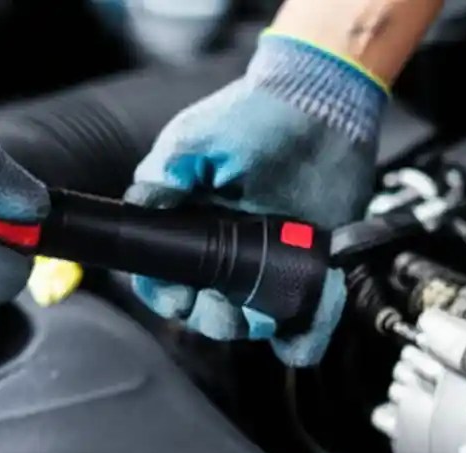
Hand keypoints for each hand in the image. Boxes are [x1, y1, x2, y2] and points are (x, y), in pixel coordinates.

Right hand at [126, 32, 386, 366]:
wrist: (323, 108)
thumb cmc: (256, 116)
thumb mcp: (197, 139)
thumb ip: (166, 174)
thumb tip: (142, 208)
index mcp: (192, 225)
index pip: (165, 278)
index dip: (166, 296)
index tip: (177, 297)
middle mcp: (227, 251)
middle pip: (206, 310)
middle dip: (211, 318)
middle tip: (227, 308)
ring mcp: (270, 262)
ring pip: (252, 321)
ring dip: (254, 325)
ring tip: (265, 312)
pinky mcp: (311, 269)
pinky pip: (305, 318)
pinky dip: (307, 330)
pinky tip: (306, 316)